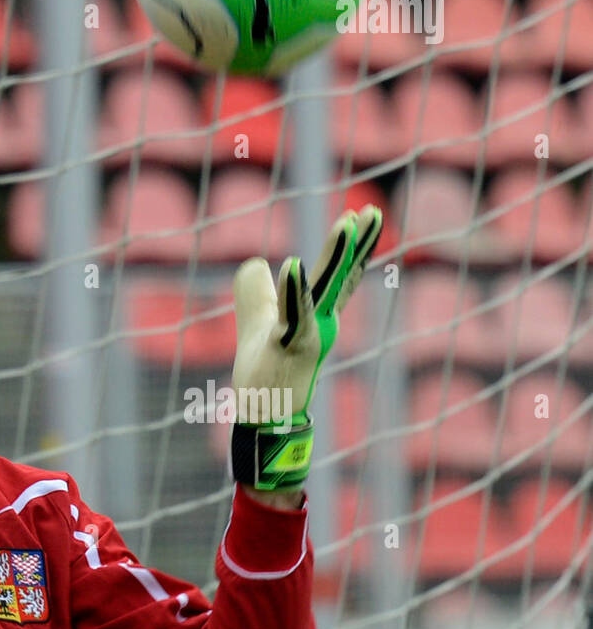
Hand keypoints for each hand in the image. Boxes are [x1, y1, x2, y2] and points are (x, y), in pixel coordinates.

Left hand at [229, 205, 382, 491]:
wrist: (263, 416)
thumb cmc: (264, 372)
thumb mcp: (256, 322)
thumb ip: (257, 292)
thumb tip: (257, 263)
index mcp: (315, 314)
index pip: (340, 275)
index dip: (354, 246)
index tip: (366, 214)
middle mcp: (319, 322)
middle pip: (341, 276)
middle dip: (357, 243)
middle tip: (372, 211)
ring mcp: (307, 335)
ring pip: (323, 290)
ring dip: (335, 257)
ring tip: (345, 224)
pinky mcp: (289, 350)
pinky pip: (293, 317)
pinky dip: (294, 292)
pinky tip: (295, 265)